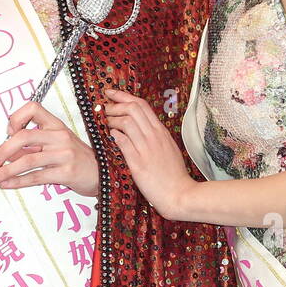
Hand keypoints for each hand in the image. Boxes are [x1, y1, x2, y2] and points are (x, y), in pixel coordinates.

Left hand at [0, 100, 98, 196]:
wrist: (103, 174)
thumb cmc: (77, 158)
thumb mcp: (57, 146)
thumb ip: (33, 147)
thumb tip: (6, 154)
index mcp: (56, 124)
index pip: (33, 108)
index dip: (16, 118)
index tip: (8, 132)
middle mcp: (60, 136)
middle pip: (24, 136)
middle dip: (3, 150)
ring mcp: (64, 154)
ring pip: (28, 160)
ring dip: (6, 170)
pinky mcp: (66, 172)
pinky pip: (36, 177)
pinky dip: (17, 182)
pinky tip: (7, 184)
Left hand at [103, 87, 193, 220]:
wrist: (179, 194)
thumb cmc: (173, 174)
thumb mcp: (167, 148)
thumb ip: (155, 136)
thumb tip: (141, 127)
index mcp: (161, 131)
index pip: (141, 105)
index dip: (123, 96)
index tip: (110, 92)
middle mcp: (154, 136)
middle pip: (133, 108)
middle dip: (115, 105)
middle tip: (105, 109)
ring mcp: (146, 148)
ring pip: (127, 122)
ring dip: (112, 120)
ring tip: (107, 124)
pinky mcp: (138, 163)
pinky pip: (124, 142)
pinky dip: (115, 136)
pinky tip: (111, 136)